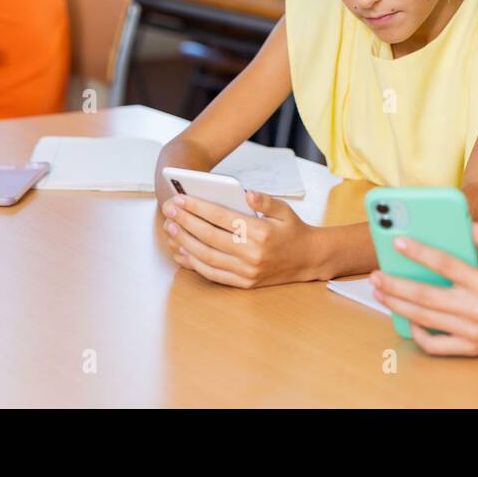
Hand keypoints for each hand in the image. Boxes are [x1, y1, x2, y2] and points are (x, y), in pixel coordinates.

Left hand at [161, 191, 324, 287]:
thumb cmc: (293, 230)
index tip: (180, 199)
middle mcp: (252, 254)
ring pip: (207, 256)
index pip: (221, 218)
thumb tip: (246, 193)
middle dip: (185, 222)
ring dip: (185, 242)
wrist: (308, 259)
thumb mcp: (284, 209)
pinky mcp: (244, 283)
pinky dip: (194, 263)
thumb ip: (264, 199)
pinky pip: (213, 274)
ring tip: (170, 228)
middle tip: (169, 210)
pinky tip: (181, 251)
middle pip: (209, 236)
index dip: (198, 208)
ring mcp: (247, 271)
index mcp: (261, 232)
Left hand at [370, 222, 477, 354]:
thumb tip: (466, 224)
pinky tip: (405, 317)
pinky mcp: (470, 348)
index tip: (398, 242)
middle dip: (396, 286)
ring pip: (425, 320)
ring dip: (397, 306)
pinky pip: (436, 346)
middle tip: (374, 276)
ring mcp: (473, 332)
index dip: (421, 253)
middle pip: (427, 297)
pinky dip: (417, 333)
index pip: (447, 265)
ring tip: (378, 292)